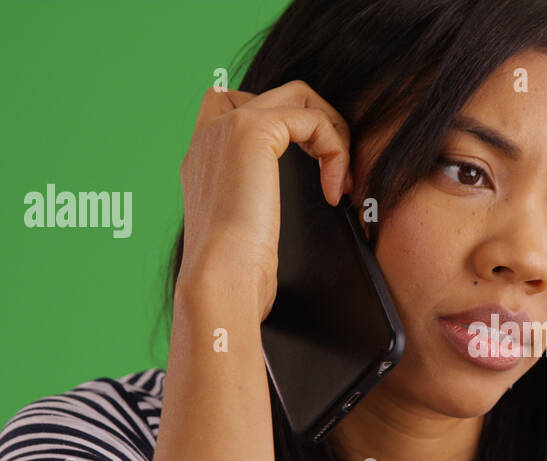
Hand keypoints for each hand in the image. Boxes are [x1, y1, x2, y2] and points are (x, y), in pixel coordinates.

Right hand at [176, 79, 353, 321]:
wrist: (221, 279)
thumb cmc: (238, 273)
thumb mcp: (248, 230)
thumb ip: (259, 202)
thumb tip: (293, 204)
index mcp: (205, 157)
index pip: (243, 109)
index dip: (289, 128)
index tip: (313, 174)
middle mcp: (210, 134)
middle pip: (277, 94)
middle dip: (318, 126)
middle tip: (336, 173)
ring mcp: (227, 126)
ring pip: (299, 96)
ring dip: (332, 133)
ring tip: (341, 179)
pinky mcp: (251, 130)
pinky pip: (312, 119)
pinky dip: (335, 151)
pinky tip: (334, 192)